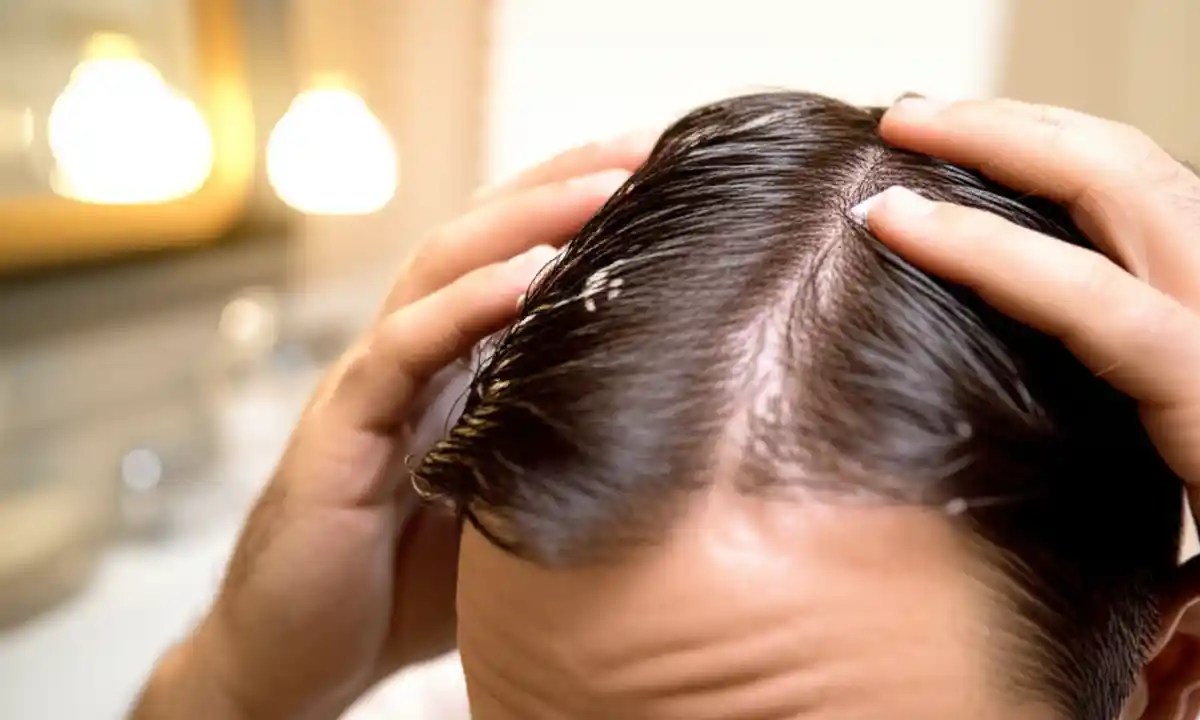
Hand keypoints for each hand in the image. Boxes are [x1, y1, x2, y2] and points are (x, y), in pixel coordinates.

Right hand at [132, 131, 655, 719]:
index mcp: (450, 369)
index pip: (512, 263)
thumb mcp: (504, 504)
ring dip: (522, 224)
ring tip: (602, 189)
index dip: (575, 212)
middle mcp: (408, 359)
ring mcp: (369, 386)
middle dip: (560, 187)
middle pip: (480, 241)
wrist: (295, 655)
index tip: (659, 175)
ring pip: (438, 273)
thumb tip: (669, 438)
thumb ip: (555, 455)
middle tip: (644, 148)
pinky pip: (399, 351)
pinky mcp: (337, 431)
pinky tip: (522, 280)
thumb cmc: (404, 584)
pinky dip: (459, 310)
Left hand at [860, 97, 1199, 689]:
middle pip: (1119, 161)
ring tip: (899, 129)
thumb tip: (1049, 413)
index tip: (950, 150)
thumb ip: (1144, 410)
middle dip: (1010, 122)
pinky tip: (896, 222)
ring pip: (1109, 187)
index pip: (1137, 193)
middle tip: (910, 115)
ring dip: (990, 142)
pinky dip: (979, 249)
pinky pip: (1085, 298)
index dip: (1043, 156)